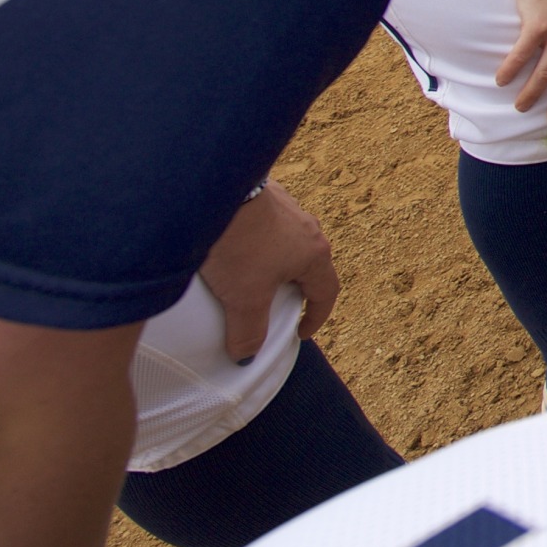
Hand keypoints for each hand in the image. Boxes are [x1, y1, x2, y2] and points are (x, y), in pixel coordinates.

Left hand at [200, 182, 337, 357]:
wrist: (219, 191)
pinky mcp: (265, 198)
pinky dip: (257, 245)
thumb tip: (246, 355)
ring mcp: (288, 210)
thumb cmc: (240, 244)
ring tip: (247, 278)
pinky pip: (267, 228)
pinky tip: (234, 249)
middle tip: (272, 307)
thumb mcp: (244, 298)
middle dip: (294, 290)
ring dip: (274, 265)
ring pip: (287, 246)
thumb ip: (249, 331)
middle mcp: (309, 230)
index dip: (316, 317)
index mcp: (314, 255)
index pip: (327, 292)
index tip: (300, 332)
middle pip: (308, 267)